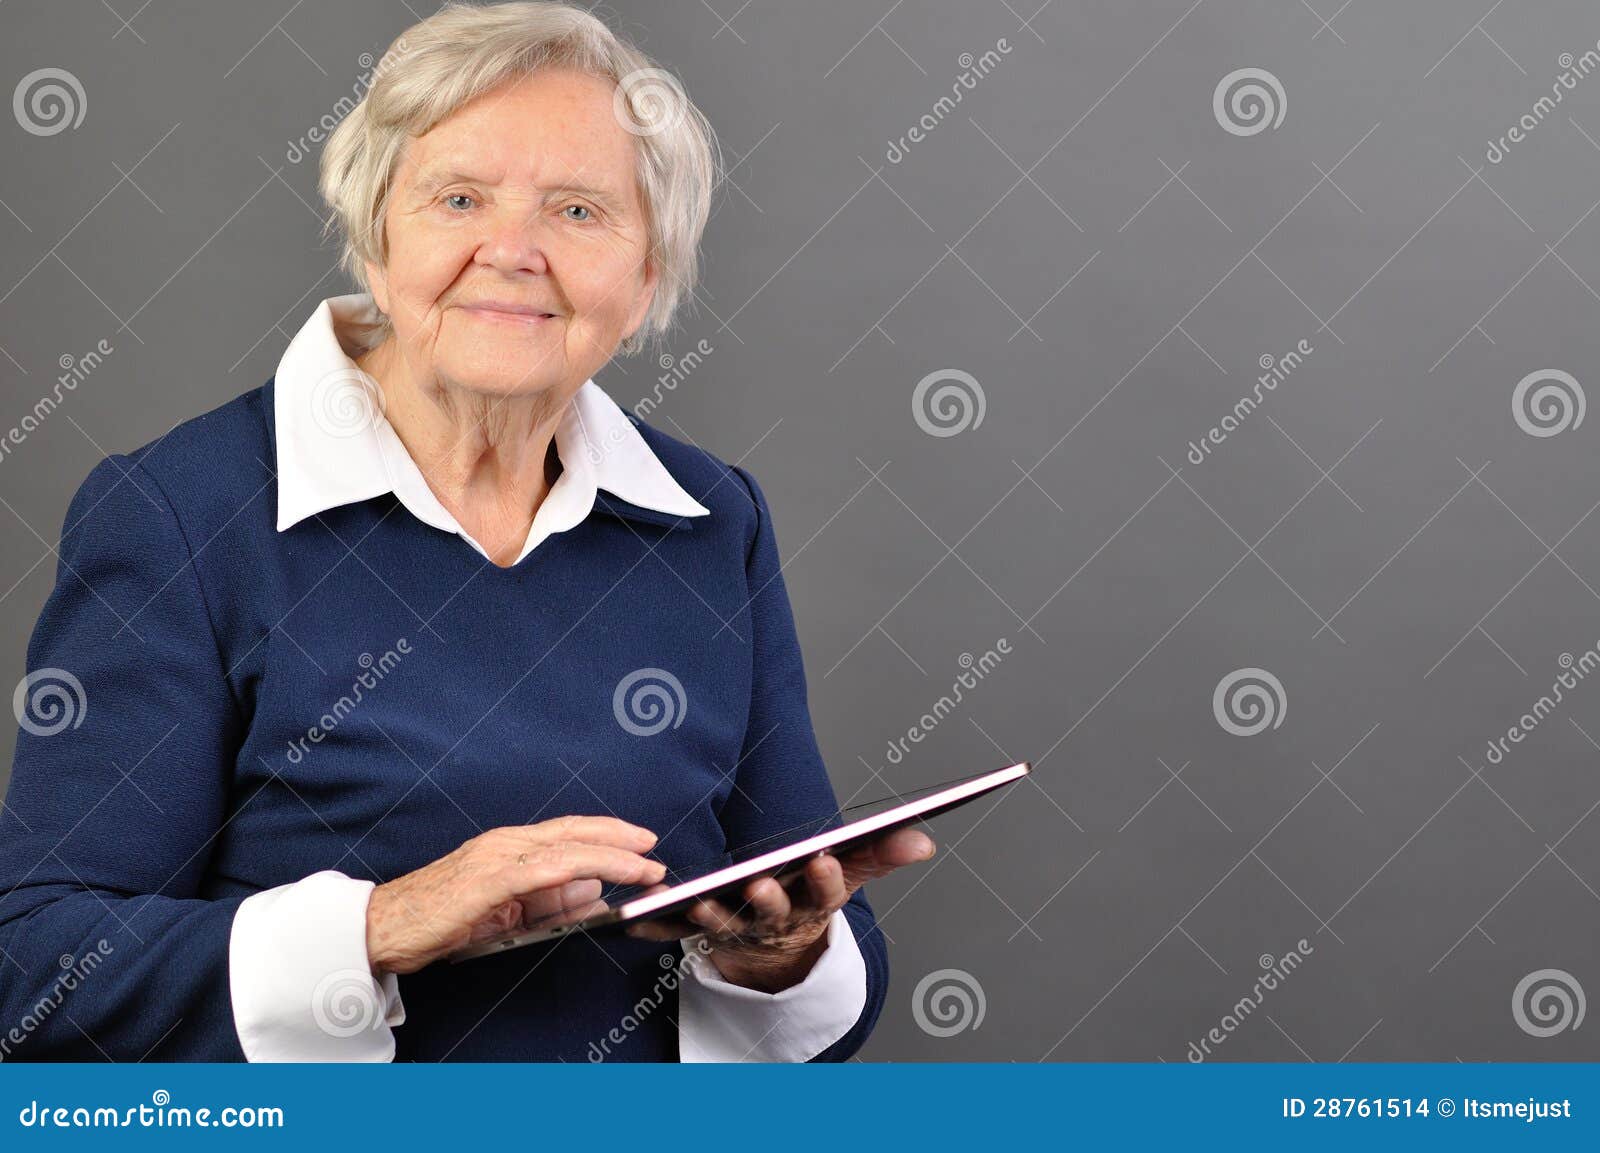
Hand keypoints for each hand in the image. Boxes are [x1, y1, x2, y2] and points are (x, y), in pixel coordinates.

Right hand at [366, 816, 664, 974]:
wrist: (383, 929)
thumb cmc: (436, 921)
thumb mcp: (503, 912)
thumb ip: (545, 900)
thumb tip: (589, 890)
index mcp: (507, 847)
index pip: (567, 832)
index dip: (607, 833)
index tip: (640, 841)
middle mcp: (505, 843)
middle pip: (575, 831)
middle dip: (620, 837)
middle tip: (653, 847)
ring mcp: (497, 857)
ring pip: (569, 847)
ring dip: (614, 856)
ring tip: (645, 867)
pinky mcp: (490, 879)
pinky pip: (548, 870)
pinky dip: (584, 869)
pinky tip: (606, 876)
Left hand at [627, 826, 934, 991]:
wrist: (776, 951)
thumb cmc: (810, 896)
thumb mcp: (850, 874)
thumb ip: (882, 853)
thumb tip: (925, 839)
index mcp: (814, 904)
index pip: (826, 893)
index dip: (825, 878)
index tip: (822, 858)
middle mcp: (778, 920)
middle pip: (774, 912)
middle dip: (766, 899)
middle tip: (758, 883)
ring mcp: (741, 930)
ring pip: (727, 924)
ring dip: (713, 914)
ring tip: (698, 899)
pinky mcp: (705, 933)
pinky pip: (678, 933)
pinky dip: (657, 927)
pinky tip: (635, 921)